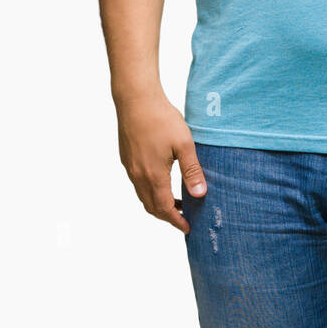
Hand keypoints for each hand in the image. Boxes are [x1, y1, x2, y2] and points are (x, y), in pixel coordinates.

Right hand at [115, 91, 204, 233]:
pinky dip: (150, 191)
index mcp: (153, 176)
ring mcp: (130, 167)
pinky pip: (137, 183)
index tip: (187, 228)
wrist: (136, 100)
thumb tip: (200, 195)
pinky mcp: (127, 158)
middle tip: (184, 217)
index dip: (176, 221)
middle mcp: (138, 176)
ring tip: (176, 201)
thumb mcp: (184, 144)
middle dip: (167, 216)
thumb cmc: (162, 119)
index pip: (164, 209)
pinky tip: (162, 181)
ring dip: (158, 204)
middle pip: (151, 206)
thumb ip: (192, 171)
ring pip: (143, 196)